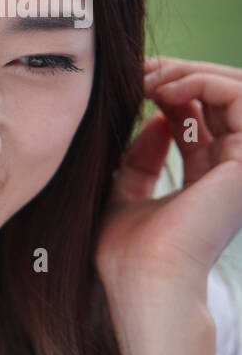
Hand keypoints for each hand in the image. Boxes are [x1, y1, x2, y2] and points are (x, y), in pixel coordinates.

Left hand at [99, 57, 241, 354]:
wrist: (142, 282)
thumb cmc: (126, 252)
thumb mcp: (124, 192)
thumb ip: (139, 159)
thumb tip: (155, 121)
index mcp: (208, 178)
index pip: (199, 116)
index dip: (167, 90)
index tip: (129, 83)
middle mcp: (232, 170)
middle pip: (218, 99)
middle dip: (178, 75)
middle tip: (139, 71)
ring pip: (234, 91)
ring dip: (189, 73)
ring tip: (150, 78)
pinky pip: (240, 98)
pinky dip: (202, 83)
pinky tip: (163, 89)